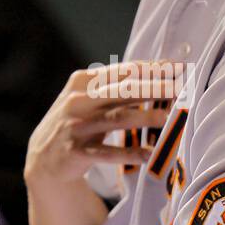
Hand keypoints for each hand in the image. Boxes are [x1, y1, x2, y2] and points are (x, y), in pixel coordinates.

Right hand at [24, 61, 181, 185]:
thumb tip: (163, 78)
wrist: (43, 157)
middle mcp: (78, 100)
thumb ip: (118, 87)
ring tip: (168, 118)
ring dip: (144, 117)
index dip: (154, 69)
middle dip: (154, 88)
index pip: (125, 70)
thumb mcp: (89, 98)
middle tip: (181, 88)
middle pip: (123, 91)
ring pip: (116, 118)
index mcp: (84, 81)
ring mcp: (76, 126)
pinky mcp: (75, 151)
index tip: (180, 68)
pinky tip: (149, 155)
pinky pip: (106, 153)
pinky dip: (128, 154)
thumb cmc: (77, 121)